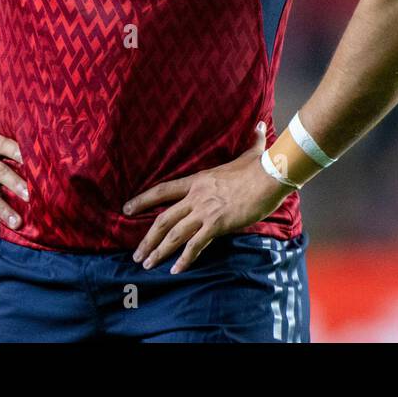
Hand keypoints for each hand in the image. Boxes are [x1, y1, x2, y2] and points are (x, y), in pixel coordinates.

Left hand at [123, 122, 294, 273]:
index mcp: (198, 181)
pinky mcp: (217, 224)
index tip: (127, 209)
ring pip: (174, 234)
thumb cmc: (261, 166)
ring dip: (159, 251)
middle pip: (163, 219)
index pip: (162, 190)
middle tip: (137, 254)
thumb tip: (260, 125)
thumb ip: (252, 140)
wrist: (270, 175)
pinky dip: (184, 259)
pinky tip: (175, 270)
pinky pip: (195, 245)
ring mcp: (205, 211)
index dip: (142, 201)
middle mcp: (196, 196)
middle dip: (148, 239)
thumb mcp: (251, 153)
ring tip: (148, 264)